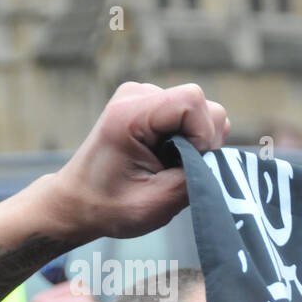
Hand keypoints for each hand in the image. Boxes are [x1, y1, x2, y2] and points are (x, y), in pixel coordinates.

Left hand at [48, 82, 228, 242]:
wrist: (79, 202)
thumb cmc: (111, 206)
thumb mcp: (158, 202)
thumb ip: (196, 177)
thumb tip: (222, 160)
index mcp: (130, 114)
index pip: (192, 100)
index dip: (203, 135)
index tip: (187, 165)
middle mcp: (137, 95)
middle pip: (201, 104)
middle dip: (203, 141)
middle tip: (177, 170)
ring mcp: (144, 97)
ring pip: (202, 110)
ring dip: (197, 143)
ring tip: (169, 165)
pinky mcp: (152, 105)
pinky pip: (192, 116)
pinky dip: (191, 140)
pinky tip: (168, 157)